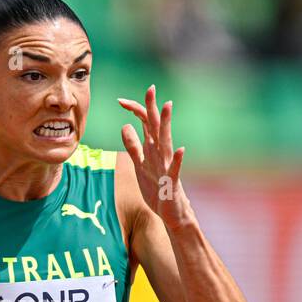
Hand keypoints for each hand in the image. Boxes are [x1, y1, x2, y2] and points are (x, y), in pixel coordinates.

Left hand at [119, 85, 188, 226]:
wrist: (171, 212)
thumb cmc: (156, 188)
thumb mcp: (140, 165)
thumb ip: (133, 146)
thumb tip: (125, 126)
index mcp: (153, 148)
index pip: (144, 123)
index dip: (134, 111)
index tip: (120, 100)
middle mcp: (161, 153)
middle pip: (156, 126)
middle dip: (152, 108)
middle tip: (150, 88)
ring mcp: (167, 166)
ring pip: (166, 142)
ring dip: (167, 125)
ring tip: (167, 107)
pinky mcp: (171, 181)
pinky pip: (175, 169)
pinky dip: (178, 160)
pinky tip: (181, 150)